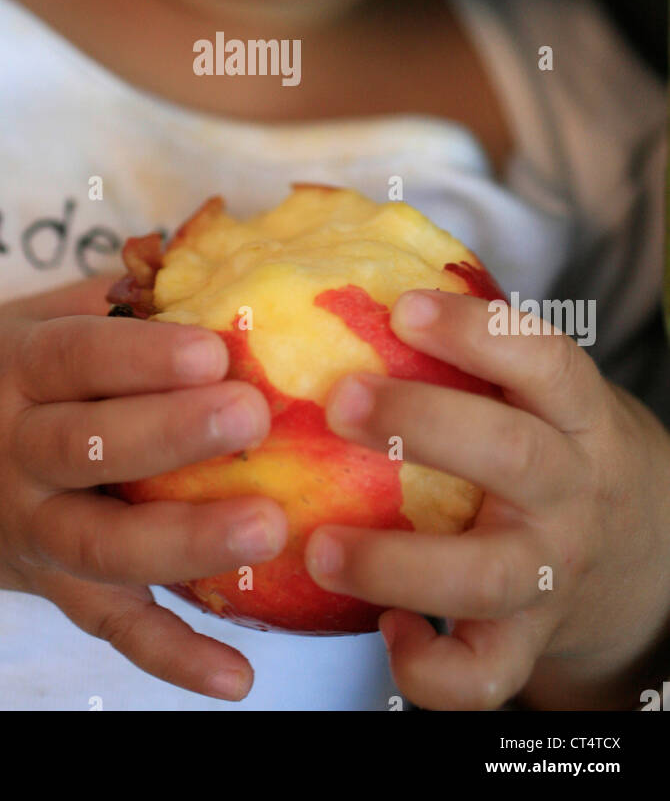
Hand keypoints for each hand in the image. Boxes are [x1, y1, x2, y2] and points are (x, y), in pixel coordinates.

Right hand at [0, 274, 287, 700]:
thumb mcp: (32, 319)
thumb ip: (114, 301)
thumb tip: (213, 263)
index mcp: (18, 372)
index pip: (76, 361)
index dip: (143, 357)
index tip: (215, 347)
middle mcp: (19, 453)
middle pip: (88, 451)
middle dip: (172, 436)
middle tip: (252, 417)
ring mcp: (34, 528)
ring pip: (101, 547)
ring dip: (184, 543)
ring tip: (268, 528)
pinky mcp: (52, 587)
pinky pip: (110, 627)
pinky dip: (172, 658)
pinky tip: (237, 676)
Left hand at [303, 288, 669, 709]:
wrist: (641, 557)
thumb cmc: (551, 448)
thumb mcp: (540, 395)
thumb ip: (473, 352)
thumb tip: (344, 280)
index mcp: (573, 414)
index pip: (543, 359)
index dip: (476, 332)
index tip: (402, 307)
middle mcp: (569, 489)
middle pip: (511, 455)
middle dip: (422, 426)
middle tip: (338, 401)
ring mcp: (550, 572)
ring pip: (486, 577)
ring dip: (397, 565)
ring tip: (320, 546)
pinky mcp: (527, 642)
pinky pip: (480, 676)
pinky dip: (426, 670)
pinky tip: (384, 630)